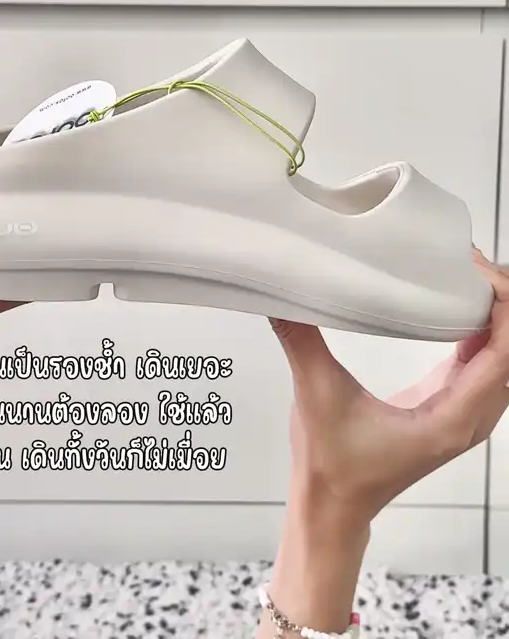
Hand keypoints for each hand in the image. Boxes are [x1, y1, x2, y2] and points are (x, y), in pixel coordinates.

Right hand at [270, 248, 508, 529]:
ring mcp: (464, 416)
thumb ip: (302, 342)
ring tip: (468, 276)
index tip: (476, 271)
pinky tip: (460, 306)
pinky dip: (482, 331)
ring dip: (495, 316)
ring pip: (503, 358)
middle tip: (470, 263)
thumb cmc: (332, 464)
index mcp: (451, 420)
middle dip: (502, 302)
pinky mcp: (450, 408)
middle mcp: (470, 420)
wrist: (335, 506)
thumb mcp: (315, 396)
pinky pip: (485, 364)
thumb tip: (282, 298)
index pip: (504, 354)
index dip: (502, 307)